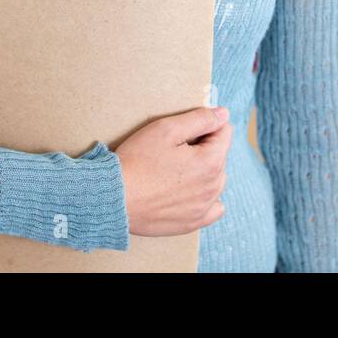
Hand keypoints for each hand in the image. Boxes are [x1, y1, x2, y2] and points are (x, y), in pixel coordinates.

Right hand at [116, 106, 230, 236]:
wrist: (113, 198)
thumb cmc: (137, 161)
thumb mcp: (166, 129)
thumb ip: (200, 119)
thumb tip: (223, 114)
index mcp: (211, 161)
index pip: (224, 132)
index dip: (204, 126)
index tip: (184, 131)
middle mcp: (213, 187)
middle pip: (220, 156)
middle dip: (204, 148)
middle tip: (174, 149)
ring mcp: (203, 208)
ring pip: (215, 180)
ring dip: (203, 171)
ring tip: (174, 169)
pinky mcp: (192, 222)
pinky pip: (213, 208)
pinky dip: (205, 197)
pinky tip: (188, 191)